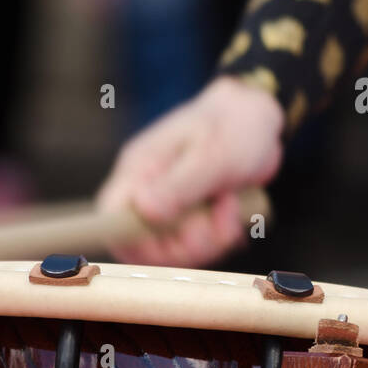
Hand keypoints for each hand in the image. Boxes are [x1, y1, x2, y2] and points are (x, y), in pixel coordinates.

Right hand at [97, 76, 284, 264]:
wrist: (258, 118)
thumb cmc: (233, 127)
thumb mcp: (211, 155)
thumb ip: (179, 185)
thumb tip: (143, 211)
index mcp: (140, 169)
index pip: (109, 215)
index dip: (127, 240)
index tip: (167, 242)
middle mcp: (149, 190)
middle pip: (145, 244)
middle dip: (186, 244)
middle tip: (218, 216)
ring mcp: (172, 205)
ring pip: (176, 250)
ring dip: (210, 239)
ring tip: (229, 205)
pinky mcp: (194, 216)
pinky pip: (201, 246)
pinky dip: (221, 235)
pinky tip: (234, 210)